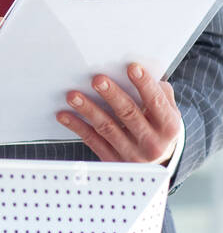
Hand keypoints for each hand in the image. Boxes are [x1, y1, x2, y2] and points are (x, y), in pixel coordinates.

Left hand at [57, 63, 180, 162]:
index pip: (156, 102)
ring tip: (73, 96)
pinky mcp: (112, 160)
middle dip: (112, 95)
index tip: (132, 68)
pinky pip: (92, 141)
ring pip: (107, 128)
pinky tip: (64, 115)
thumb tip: (143, 72)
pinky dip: (77, 127)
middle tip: (97, 80)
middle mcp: (152, 142)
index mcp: (168, 126)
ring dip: (88, 110)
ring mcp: (131, 153)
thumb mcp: (169, 113)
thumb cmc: (159, 129)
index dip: (144, 84)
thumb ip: (160, 94)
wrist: (157, 165)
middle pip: (128, 114)